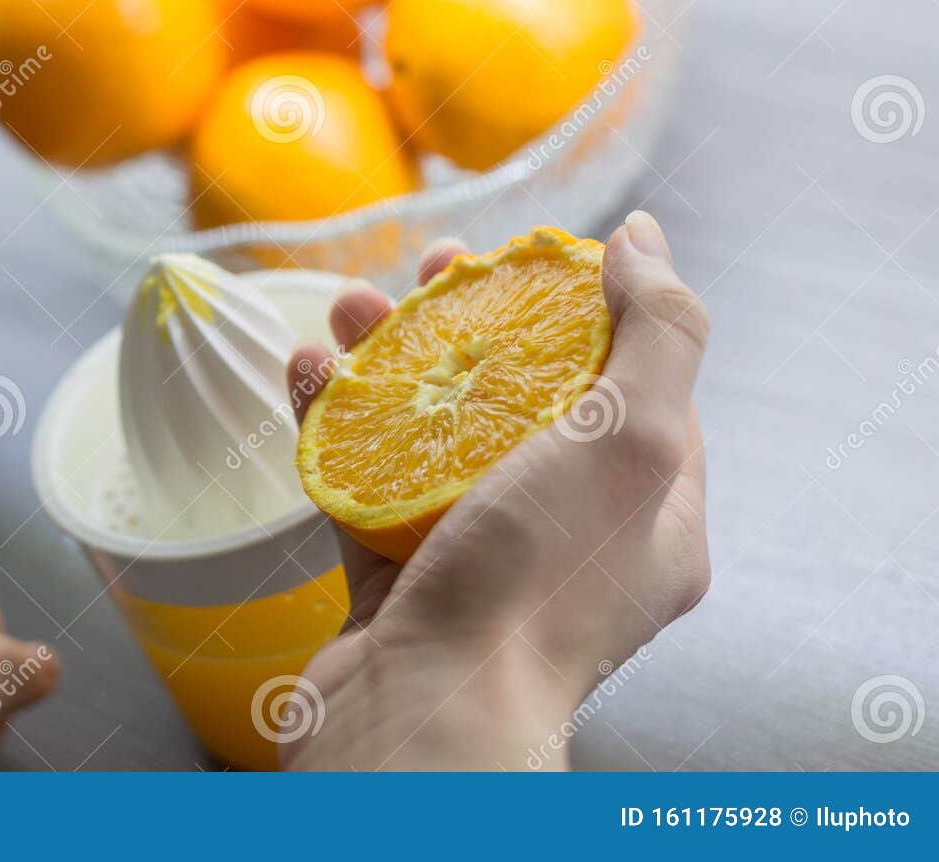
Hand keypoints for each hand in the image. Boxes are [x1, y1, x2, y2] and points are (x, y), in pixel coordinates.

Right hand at [283, 212, 709, 769]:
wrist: (422, 722)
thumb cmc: (536, 587)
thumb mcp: (631, 441)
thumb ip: (657, 333)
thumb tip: (649, 239)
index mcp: (648, 521)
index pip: (634, 393)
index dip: (586, 313)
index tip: (530, 259)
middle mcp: (568, 544)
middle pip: (522, 404)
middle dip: (473, 325)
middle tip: (432, 269)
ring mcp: (476, 565)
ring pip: (433, 438)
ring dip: (391, 361)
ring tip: (352, 304)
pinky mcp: (392, 584)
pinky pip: (363, 487)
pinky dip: (335, 422)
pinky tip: (305, 368)